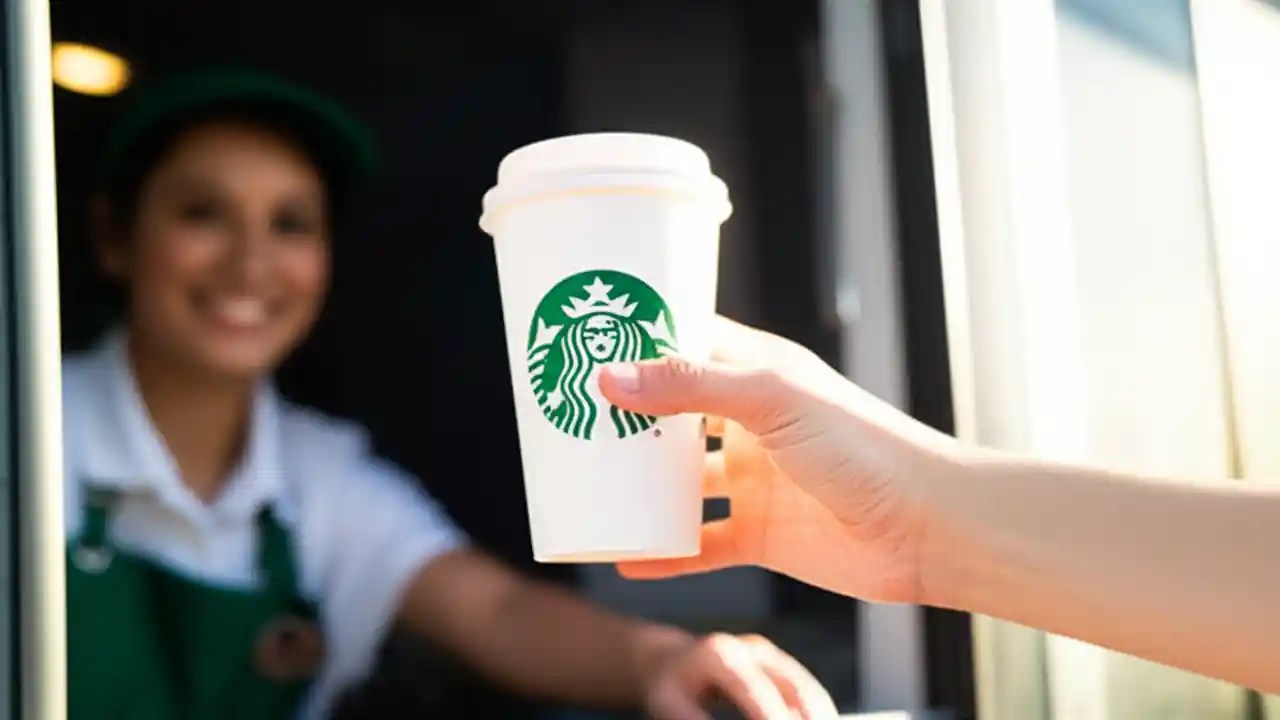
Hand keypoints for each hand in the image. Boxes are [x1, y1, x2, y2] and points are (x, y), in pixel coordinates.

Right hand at [599, 315, 964, 602]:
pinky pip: (699, 544)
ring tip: (585, 486)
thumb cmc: (865, 447)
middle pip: (673, 415)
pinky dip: (664, 553)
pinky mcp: (760, 534)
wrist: (926, 526)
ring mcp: (755, 480)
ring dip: (638, 486)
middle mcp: (752, 424)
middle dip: (626, 418)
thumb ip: (693, 387)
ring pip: (679, 481)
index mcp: (758, 375)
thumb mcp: (773, 399)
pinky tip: (627, 558)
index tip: (588, 337)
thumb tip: (613, 377)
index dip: (641, 341)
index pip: (688, 344)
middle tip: (568, 417)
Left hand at [644, 632, 837, 719]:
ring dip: (818, 716)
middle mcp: (751, 648)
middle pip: (794, 685)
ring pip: (807, 688)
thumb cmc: (668, 687)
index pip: (757, 691)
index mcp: (721, 655)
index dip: (773, 718)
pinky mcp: (779, 665)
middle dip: (808, 718)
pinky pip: (806, 692)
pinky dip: (813, 714)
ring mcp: (769, 654)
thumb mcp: (668, 706)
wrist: (671, 661)